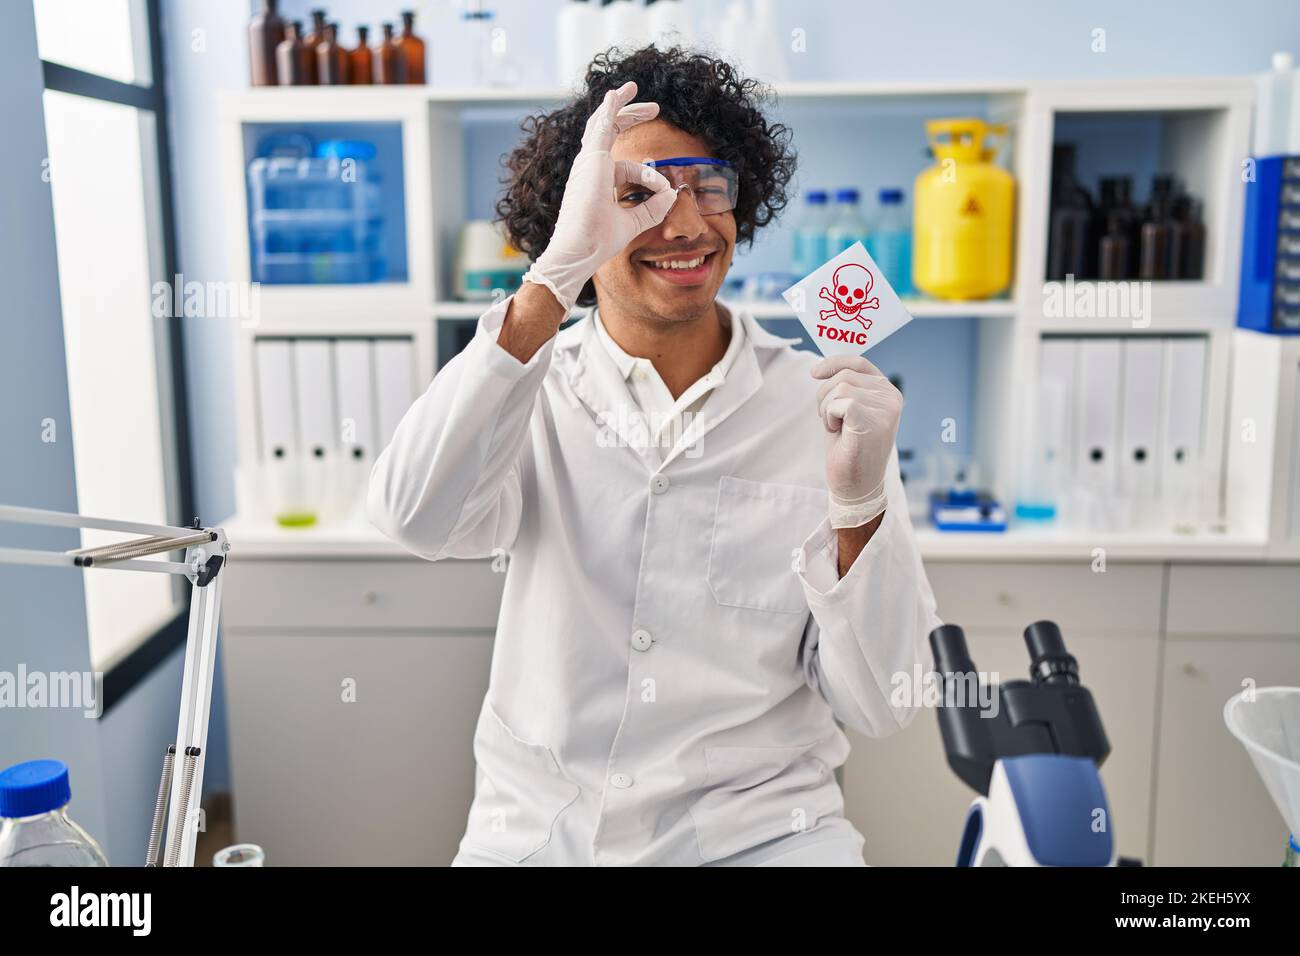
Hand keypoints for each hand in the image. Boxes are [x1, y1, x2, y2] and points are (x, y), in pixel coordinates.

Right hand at [523, 81, 677, 310]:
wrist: (580, 251)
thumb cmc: (597, 241)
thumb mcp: (633, 223)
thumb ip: (652, 209)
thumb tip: (673, 194)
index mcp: (598, 181)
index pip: (628, 167)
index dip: (651, 176)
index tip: (665, 191)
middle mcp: (590, 168)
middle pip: (609, 133)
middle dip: (631, 117)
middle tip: (654, 108)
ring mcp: (588, 163)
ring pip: (602, 123)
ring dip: (619, 105)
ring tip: (632, 87)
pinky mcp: (591, 161)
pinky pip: (600, 127)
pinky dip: (609, 109)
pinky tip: (616, 94)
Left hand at [811, 354, 902, 528]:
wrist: (855, 487)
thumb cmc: (850, 451)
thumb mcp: (848, 412)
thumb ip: (845, 389)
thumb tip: (823, 367)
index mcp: (889, 394)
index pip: (860, 363)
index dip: (834, 362)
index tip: (814, 372)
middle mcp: (891, 398)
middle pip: (844, 375)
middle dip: (825, 396)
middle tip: (830, 420)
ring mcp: (884, 408)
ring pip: (839, 386)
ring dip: (827, 408)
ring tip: (837, 428)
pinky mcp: (871, 419)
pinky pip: (837, 402)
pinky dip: (829, 417)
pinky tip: (839, 433)